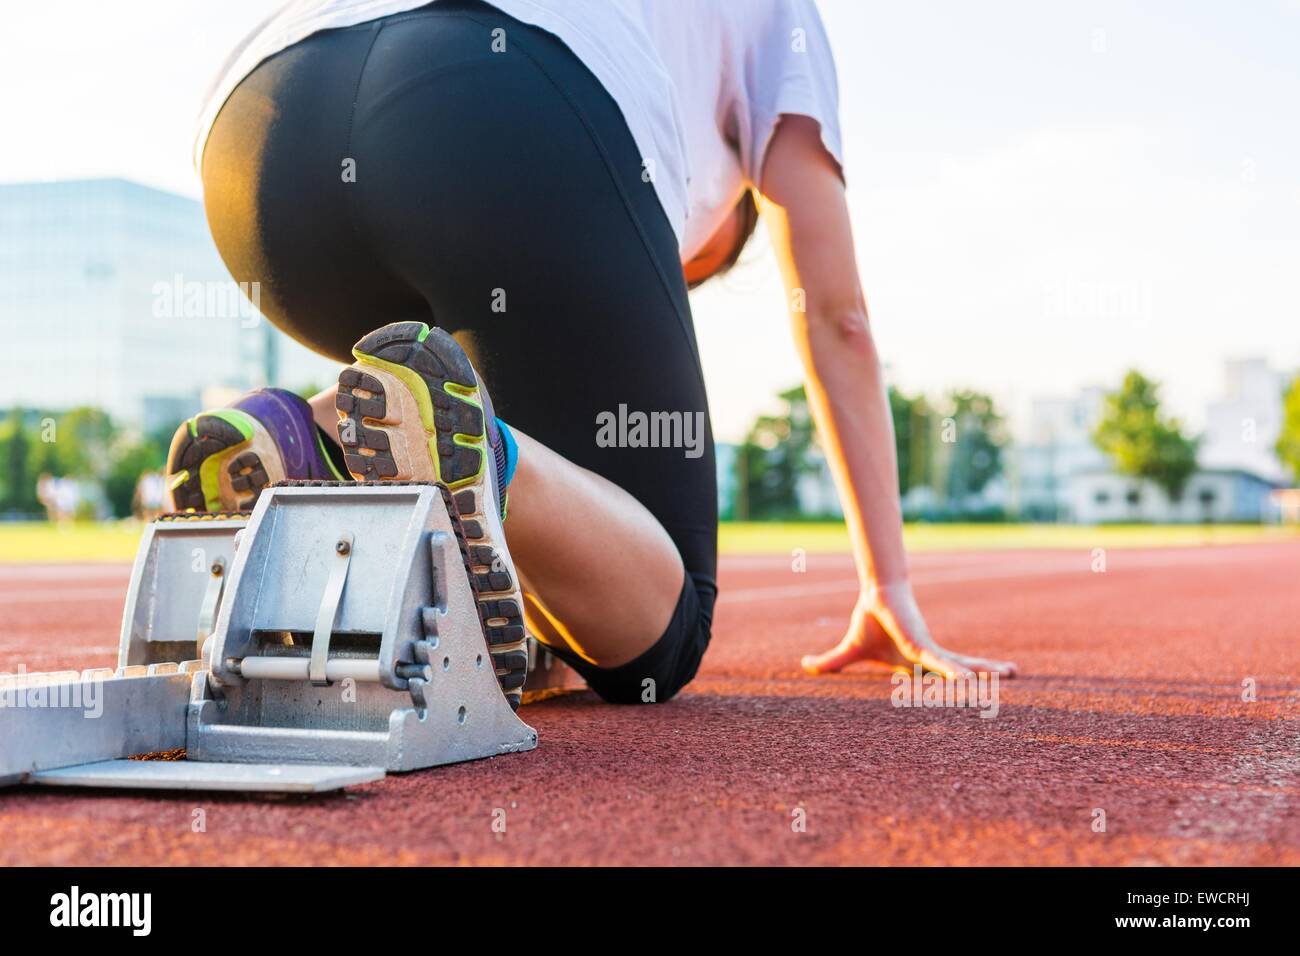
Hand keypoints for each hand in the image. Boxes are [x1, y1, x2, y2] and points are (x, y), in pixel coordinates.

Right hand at [800, 581, 1016, 678]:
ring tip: (1014, 672)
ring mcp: (929, 652)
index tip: (977, 694)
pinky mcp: (923, 647)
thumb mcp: (850, 650)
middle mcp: (928, 657)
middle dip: (987, 673)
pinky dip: (958, 673)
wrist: (872, 595)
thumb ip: (832, 662)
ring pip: (962, 666)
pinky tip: (974, 681)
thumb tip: (803, 665)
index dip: (958, 684)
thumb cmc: (868, 619)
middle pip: (962, 669)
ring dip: (987, 670)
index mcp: (915, 661)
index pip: (940, 677)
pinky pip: (943, 665)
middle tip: (1014, 674)